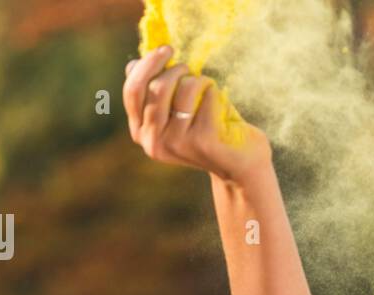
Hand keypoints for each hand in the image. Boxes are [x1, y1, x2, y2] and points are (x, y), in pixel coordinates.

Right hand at [122, 45, 270, 184]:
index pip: (132, 92)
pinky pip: (207, 96)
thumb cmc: (208, 130)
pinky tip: (221, 104)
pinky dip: (215, 91)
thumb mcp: (175, 110)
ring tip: (207, 87)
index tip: (165, 50)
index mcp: (141, 133)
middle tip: (188, 65)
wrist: (240, 165)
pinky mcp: (201, 141)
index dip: (147, 65)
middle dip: (173, 67)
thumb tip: (133, 64)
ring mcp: (176, 143)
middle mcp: (153, 142)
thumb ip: (155, 92)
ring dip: (198, 79)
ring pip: (182, 88)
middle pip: (155, 87)